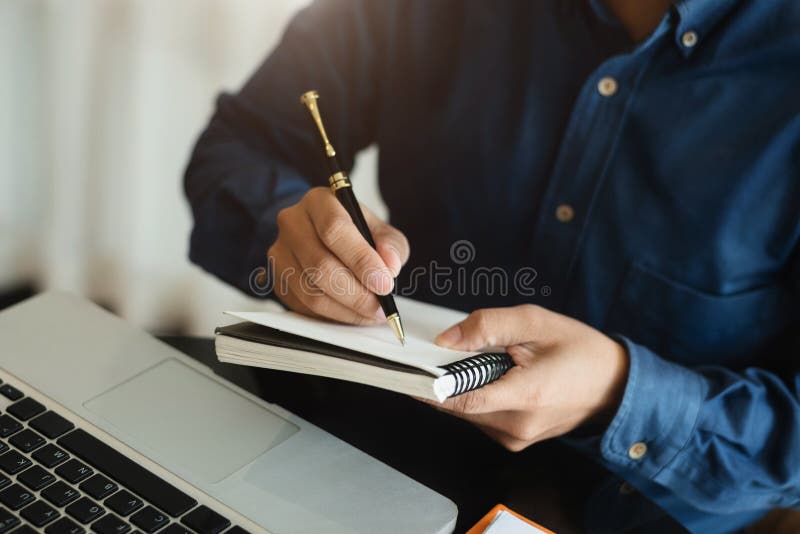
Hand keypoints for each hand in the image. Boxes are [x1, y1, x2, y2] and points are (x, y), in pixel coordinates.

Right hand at [268, 187, 409, 323]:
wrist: (321, 236)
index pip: (335, 230)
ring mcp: (280, 253)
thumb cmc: (354, 231)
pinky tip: (353, 313)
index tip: (384, 284)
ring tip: (371, 313)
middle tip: (380, 306)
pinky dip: (334, 316)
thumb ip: (390, 245)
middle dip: (357, 294)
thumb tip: (390, 266)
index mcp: (319, 202)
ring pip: (311, 292)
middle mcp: (293, 223)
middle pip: (321, 266)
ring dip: (347, 310)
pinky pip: (305, 307)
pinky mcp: (278, 280)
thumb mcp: (379, 230)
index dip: (362, 260)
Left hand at [426, 305, 628, 450]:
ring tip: (470, 358)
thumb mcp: (536, 322)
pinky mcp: (515, 439)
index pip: (458, 399)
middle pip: (457, 406)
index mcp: (524, 397)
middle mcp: (516, 426)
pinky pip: (480, 416)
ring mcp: (516, 438)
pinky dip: (474, 394)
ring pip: (466, 412)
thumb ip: (488, 326)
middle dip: (441, 378)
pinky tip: (487, 374)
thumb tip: (446, 339)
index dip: (426, 385)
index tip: (405, 368)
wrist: (615, 386)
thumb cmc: (581, 351)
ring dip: (459, 386)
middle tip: (431, 350)